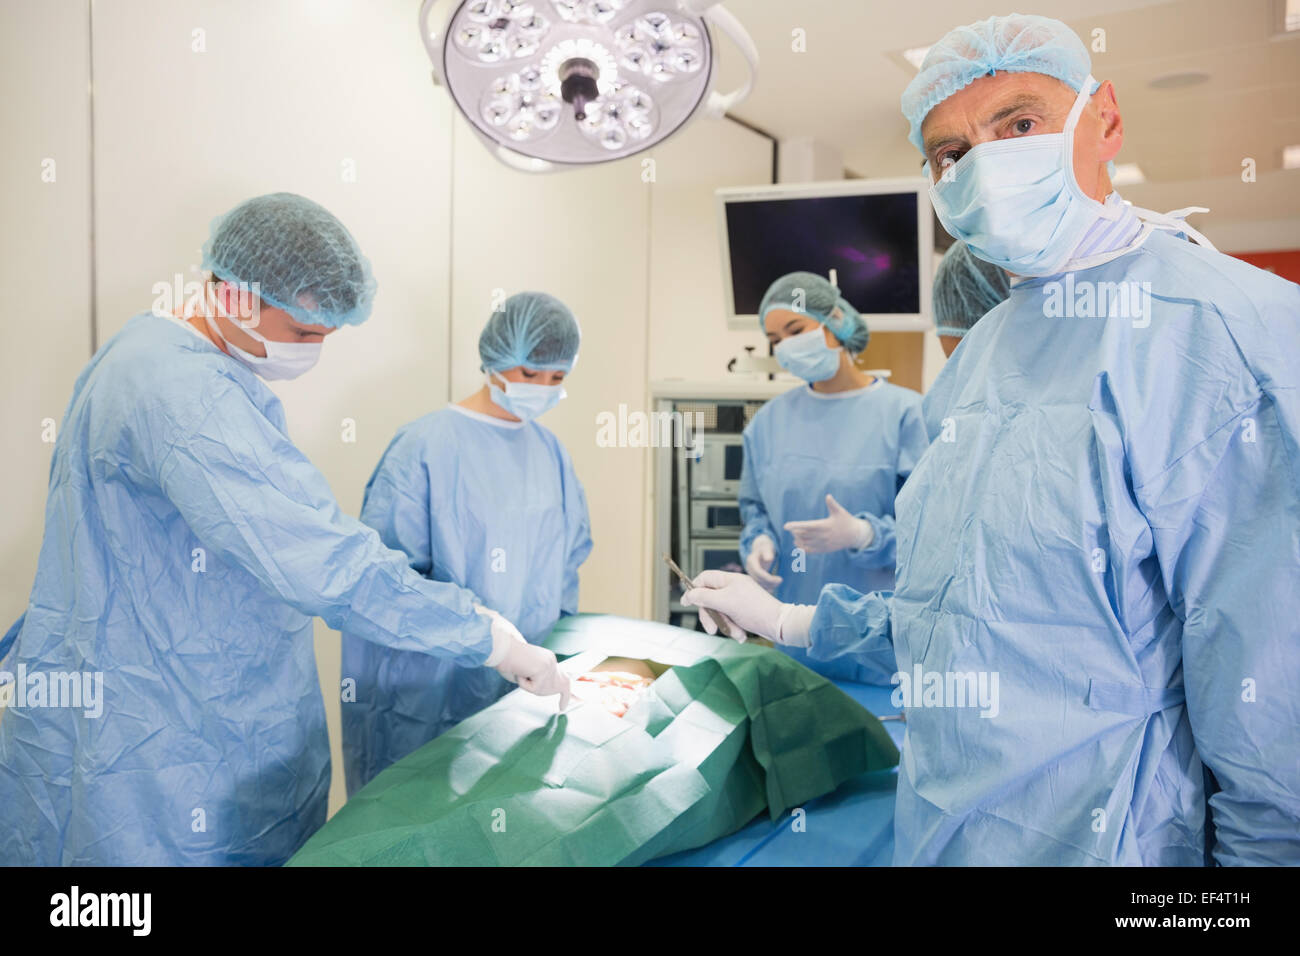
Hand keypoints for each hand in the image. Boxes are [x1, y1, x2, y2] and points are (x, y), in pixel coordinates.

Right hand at [479, 606, 570, 708]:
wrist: (502, 647)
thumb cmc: (507, 659)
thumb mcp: (523, 671)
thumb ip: (533, 680)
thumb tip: (539, 688)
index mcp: (547, 658)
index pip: (561, 674)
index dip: (565, 688)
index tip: (571, 699)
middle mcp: (551, 660)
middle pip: (563, 682)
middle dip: (566, 697)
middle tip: (562, 708)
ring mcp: (548, 665)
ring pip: (541, 689)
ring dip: (529, 686)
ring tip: (520, 673)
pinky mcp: (543, 670)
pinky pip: (533, 688)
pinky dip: (523, 684)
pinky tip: (519, 672)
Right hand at [681, 570, 811, 646]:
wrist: (779, 624)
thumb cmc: (754, 610)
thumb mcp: (725, 603)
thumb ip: (704, 597)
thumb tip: (689, 595)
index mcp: (729, 580)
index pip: (704, 578)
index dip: (693, 589)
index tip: (685, 603)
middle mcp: (733, 587)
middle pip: (710, 599)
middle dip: (711, 616)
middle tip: (711, 630)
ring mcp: (739, 599)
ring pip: (720, 612)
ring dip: (724, 625)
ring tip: (735, 633)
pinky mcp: (744, 611)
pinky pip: (730, 619)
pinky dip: (733, 628)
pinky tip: (741, 635)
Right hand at [744, 534, 782, 591]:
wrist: (761, 547)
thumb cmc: (765, 546)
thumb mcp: (767, 547)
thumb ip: (768, 552)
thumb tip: (769, 559)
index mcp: (751, 560)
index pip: (758, 572)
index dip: (768, 578)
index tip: (780, 579)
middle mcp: (749, 568)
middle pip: (758, 579)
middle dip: (769, 582)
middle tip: (780, 581)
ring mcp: (751, 573)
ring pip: (758, 583)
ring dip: (768, 586)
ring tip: (778, 583)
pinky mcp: (754, 576)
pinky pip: (759, 584)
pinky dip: (766, 587)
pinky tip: (773, 588)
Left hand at [783, 494, 874, 554]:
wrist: (855, 536)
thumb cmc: (846, 521)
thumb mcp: (840, 512)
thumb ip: (832, 504)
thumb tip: (828, 496)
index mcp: (824, 525)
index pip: (806, 526)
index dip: (795, 525)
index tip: (786, 526)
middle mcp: (823, 536)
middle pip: (803, 535)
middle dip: (795, 532)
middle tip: (791, 528)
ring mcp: (823, 544)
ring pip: (805, 544)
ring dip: (798, 540)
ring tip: (795, 535)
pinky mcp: (824, 550)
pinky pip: (810, 551)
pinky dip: (802, 548)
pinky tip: (799, 544)